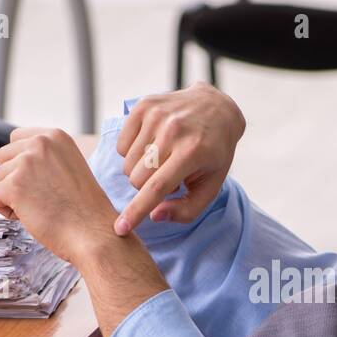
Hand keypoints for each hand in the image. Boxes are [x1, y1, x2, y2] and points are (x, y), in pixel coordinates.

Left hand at [0, 128, 115, 263]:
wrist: (93, 233)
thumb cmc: (84, 209)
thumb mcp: (68, 167)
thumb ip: (44, 157)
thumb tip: (15, 160)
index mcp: (55, 136)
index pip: (16, 138)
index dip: (20, 163)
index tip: (36, 180)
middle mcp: (40, 143)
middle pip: (2, 157)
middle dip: (12, 178)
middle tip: (38, 196)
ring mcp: (26, 163)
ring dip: (10, 196)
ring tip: (37, 207)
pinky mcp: (14, 185)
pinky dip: (6, 211)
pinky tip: (30, 216)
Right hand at [113, 81, 245, 234]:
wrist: (216, 109)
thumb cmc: (213, 154)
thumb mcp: (211, 186)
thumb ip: (186, 210)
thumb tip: (154, 215)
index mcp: (192, 153)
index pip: (155, 188)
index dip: (136, 212)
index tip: (120, 229)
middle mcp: (172, 131)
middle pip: (137, 179)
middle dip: (147, 187)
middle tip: (168, 177)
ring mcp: (156, 116)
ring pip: (127, 165)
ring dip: (142, 170)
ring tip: (163, 160)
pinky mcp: (143, 106)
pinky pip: (121, 146)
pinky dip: (133, 153)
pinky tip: (152, 147)